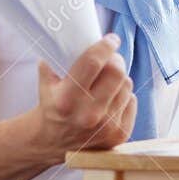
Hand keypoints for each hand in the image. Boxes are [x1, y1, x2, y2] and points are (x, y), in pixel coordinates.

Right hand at [35, 35, 136, 153]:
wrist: (53, 143)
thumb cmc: (52, 107)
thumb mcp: (46, 83)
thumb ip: (56, 60)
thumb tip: (71, 37)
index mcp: (67, 98)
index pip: (93, 63)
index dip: (105, 46)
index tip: (111, 39)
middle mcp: (88, 114)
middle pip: (117, 72)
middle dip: (115, 60)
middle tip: (111, 58)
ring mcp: (106, 127)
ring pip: (127, 85)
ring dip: (119, 79)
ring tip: (107, 82)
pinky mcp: (119, 135)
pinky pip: (132, 101)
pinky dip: (124, 96)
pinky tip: (111, 98)